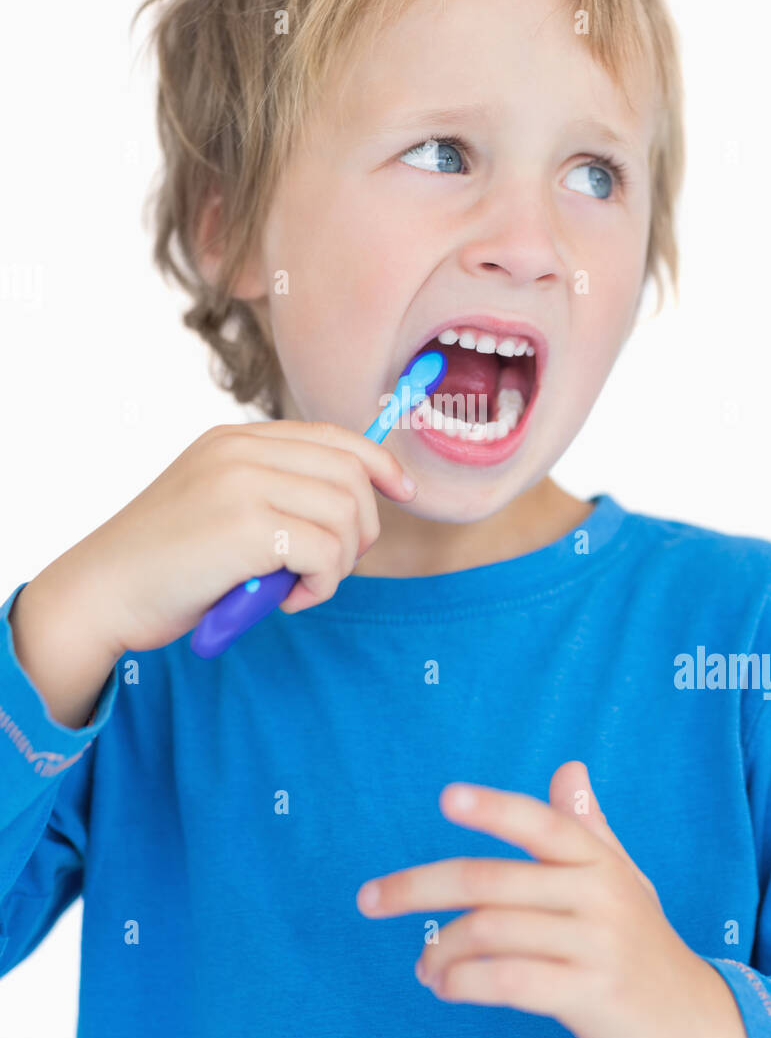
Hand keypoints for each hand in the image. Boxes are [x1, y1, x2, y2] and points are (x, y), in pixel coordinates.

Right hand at [9, 420, 415, 721]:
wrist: (100, 593)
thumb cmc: (162, 566)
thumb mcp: (218, 505)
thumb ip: (270, 492)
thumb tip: (351, 507)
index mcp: (235, 440)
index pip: (332, 436)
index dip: (379, 462)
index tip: (403, 491)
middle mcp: (242, 450)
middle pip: (352, 475)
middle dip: (360, 530)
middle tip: (327, 569)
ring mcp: (244, 483)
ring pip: (348, 514)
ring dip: (338, 565)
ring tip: (298, 588)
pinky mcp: (247, 526)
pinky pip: (327, 552)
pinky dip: (321, 586)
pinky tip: (285, 601)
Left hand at [356, 760, 749, 1037]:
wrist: (697, 1024)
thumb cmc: (644, 944)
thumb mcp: (624, 879)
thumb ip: (589, 828)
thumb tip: (569, 768)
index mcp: (598, 861)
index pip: (540, 823)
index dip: (493, 808)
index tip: (445, 798)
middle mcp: (598, 895)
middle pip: (491, 881)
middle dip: (418, 888)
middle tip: (369, 900)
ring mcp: (595, 946)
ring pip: (491, 932)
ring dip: (439, 950)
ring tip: (422, 966)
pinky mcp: (591, 995)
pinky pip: (510, 981)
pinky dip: (465, 981)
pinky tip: (445, 985)